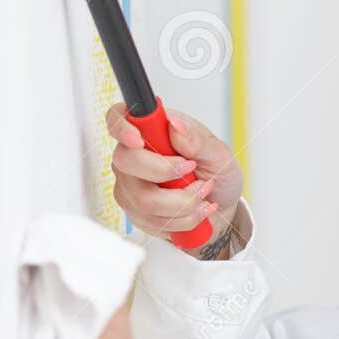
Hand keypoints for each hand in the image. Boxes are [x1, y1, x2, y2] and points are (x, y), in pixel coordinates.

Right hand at [106, 102, 242, 250]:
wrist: (220, 203)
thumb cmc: (215, 171)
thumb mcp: (218, 153)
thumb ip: (197, 140)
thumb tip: (176, 125)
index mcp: (151, 130)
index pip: (118, 117)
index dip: (121, 127)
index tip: (139, 139)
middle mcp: (133, 156)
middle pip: (126, 161)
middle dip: (165, 172)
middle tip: (191, 170)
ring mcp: (131, 185)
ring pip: (143, 200)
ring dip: (184, 201)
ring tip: (203, 193)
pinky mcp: (136, 211)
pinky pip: (153, 221)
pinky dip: (184, 219)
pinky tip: (198, 210)